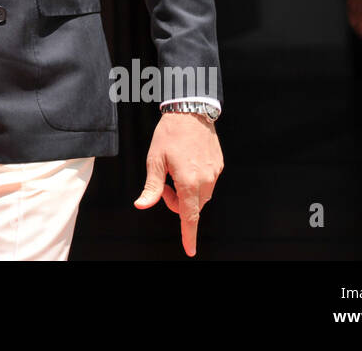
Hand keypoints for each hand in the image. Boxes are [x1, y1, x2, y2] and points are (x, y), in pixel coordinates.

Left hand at [134, 112, 223, 256]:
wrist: (191, 111)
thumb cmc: (169, 135)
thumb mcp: (154, 160)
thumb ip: (151, 187)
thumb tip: (142, 205)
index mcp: (189, 182)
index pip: (189, 216)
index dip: (189, 235)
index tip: (190, 250)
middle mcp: (206, 180)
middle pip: (192, 206)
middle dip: (177, 201)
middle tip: (164, 181)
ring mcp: (215, 173)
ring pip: (200, 196)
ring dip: (187, 191)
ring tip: (175, 169)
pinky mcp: (219, 166)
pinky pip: (207, 183)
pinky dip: (196, 181)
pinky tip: (187, 162)